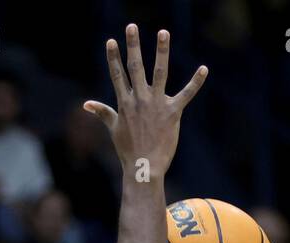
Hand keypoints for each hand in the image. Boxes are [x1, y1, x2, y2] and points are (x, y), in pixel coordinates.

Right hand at [83, 25, 207, 178]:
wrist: (144, 168)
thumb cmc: (128, 150)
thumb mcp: (113, 129)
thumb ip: (102, 112)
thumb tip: (86, 104)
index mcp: (124, 103)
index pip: (117, 75)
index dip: (113, 57)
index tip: (111, 41)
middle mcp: (139, 100)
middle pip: (135, 67)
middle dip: (133, 46)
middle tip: (132, 26)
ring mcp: (156, 105)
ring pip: (159, 73)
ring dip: (161, 52)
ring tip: (163, 32)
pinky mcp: (173, 113)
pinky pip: (186, 94)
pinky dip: (196, 82)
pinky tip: (204, 68)